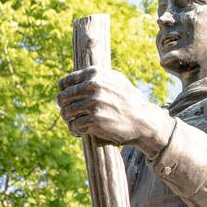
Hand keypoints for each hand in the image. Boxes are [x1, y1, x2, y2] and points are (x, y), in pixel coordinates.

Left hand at [56, 66, 170, 147]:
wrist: (144, 120)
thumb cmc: (129, 101)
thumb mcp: (116, 81)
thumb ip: (95, 78)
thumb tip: (71, 80)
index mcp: (95, 74)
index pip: (65, 83)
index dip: (63, 93)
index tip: (69, 101)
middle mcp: (93, 86)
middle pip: (62, 98)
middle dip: (65, 107)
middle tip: (71, 114)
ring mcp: (93, 103)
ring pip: (65, 112)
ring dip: (69, 120)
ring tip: (76, 123)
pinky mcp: (94, 120)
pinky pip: (73, 126)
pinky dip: (75, 130)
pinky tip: (82, 131)